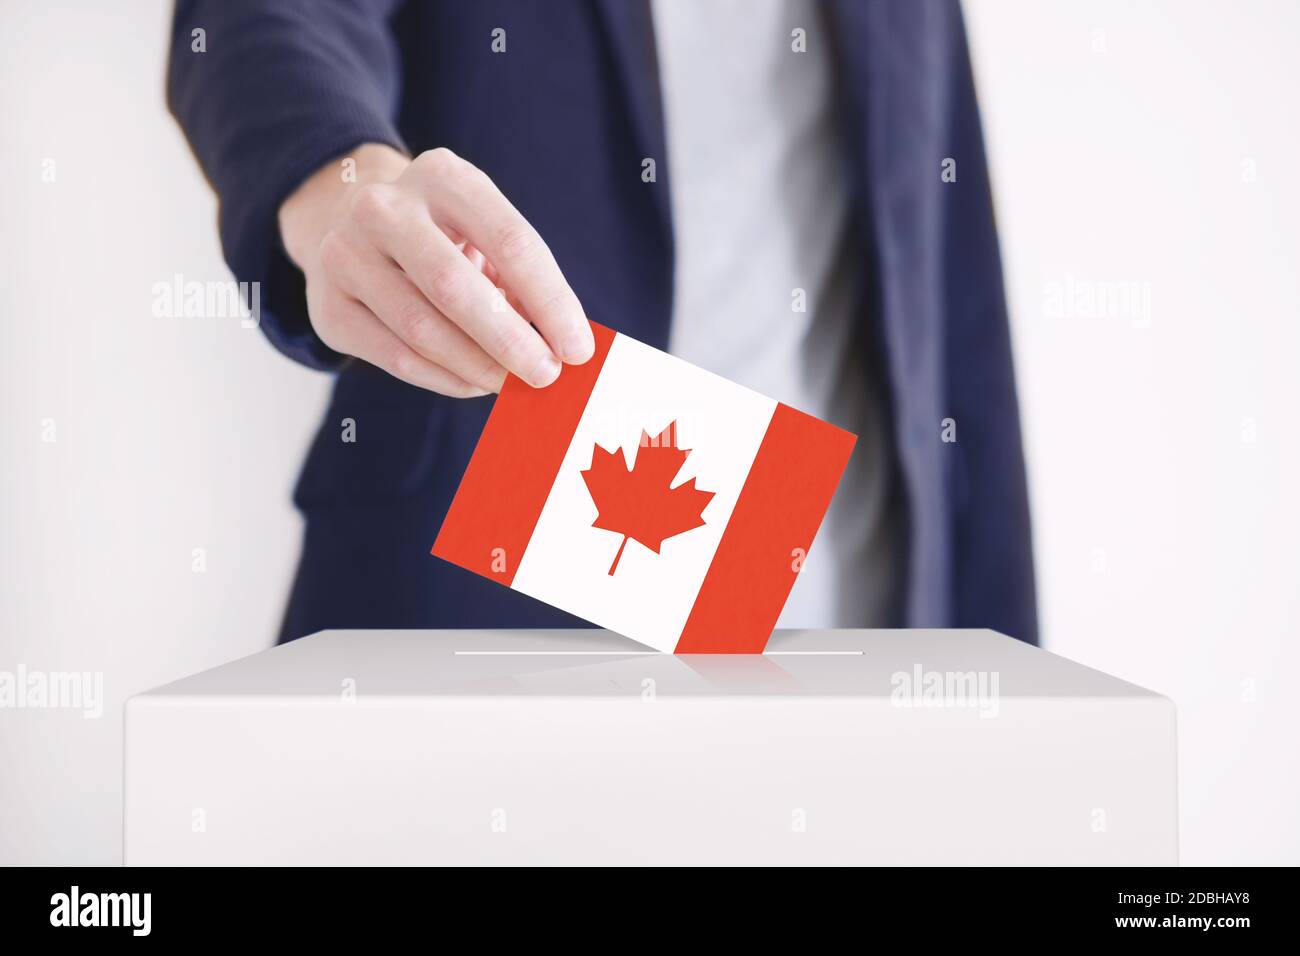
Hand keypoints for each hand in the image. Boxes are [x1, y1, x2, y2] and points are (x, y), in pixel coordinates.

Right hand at [278, 144, 593, 395]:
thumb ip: (519, 282)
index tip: (579, 348)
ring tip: (512, 384)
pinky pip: (396, 356)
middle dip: (510, 340)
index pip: (511, 242)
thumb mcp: (482, 233)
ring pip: (422, 329)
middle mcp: (384, 208)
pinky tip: (474, 383)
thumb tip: (562, 348)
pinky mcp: (327, 306)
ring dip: (478, 367)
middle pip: (454, 286)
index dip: (551, 301)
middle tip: (546, 376)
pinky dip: (444, 379)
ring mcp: (345, 254)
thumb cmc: (442, 236)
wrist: (348, 224)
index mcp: (443, 176)